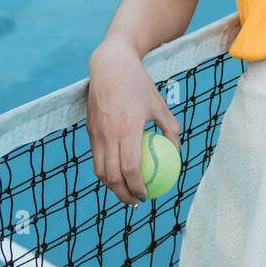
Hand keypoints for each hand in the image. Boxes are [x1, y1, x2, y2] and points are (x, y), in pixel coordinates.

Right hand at [86, 43, 181, 206]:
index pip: (130, 168)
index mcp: (127, 128)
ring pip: (99, 169)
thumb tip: (176, 152)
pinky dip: (104, 169)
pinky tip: (116, 171)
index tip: (146, 195)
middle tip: (135, 201)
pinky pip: (96, 156)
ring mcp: (96, 132)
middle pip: (111, 175)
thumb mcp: (160, 104)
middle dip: (122, 194)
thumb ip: (170, 129)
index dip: (137, 187)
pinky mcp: (89, 129)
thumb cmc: (139, 84)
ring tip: (123, 191)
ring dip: (110, 186)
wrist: (110, 65)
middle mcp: (108, 133)